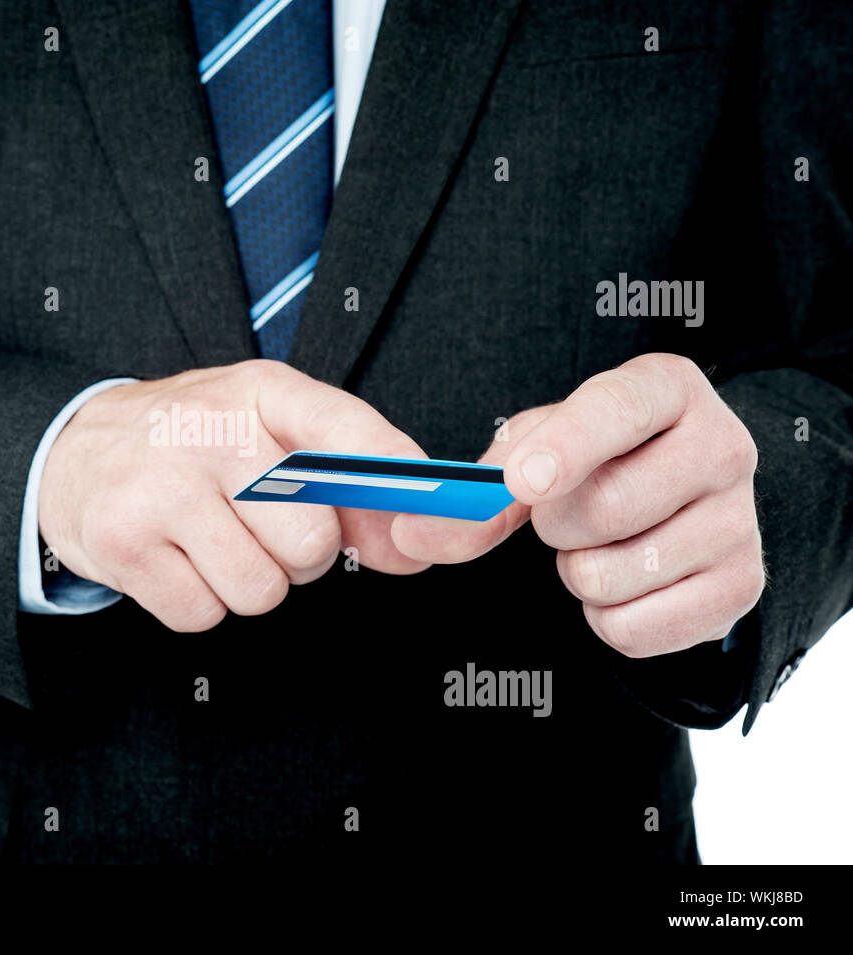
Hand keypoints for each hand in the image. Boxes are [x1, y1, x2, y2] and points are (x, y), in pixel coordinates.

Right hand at [39, 359, 429, 630]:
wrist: (71, 451)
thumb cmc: (189, 444)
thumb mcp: (265, 435)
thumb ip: (347, 486)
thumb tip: (414, 551)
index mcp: (259, 392)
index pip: (351, 436)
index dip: (400, 486)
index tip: (430, 516)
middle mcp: (211, 431)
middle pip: (311, 541)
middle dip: (298, 556)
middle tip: (259, 527)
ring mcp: (161, 487)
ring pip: (261, 590)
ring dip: (246, 583)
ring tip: (212, 540)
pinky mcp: (123, 543)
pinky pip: (204, 614)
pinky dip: (198, 602)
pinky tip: (176, 559)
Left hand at [392, 353, 764, 656]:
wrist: (680, 504)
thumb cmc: (596, 461)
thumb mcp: (538, 449)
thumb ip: (479, 489)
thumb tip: (414, 533)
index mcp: (668, 389)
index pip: (618, 408)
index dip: (566, 446)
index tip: (523, 481)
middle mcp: (723, 447)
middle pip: (604, 507)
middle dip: (554, 525)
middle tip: (562, 517)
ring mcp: (741, 522)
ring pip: (611, 574)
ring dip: (577, 573)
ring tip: (600, 545)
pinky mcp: (742, 589)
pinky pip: (633, 629)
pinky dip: (604, 618)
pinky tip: (624, 583)